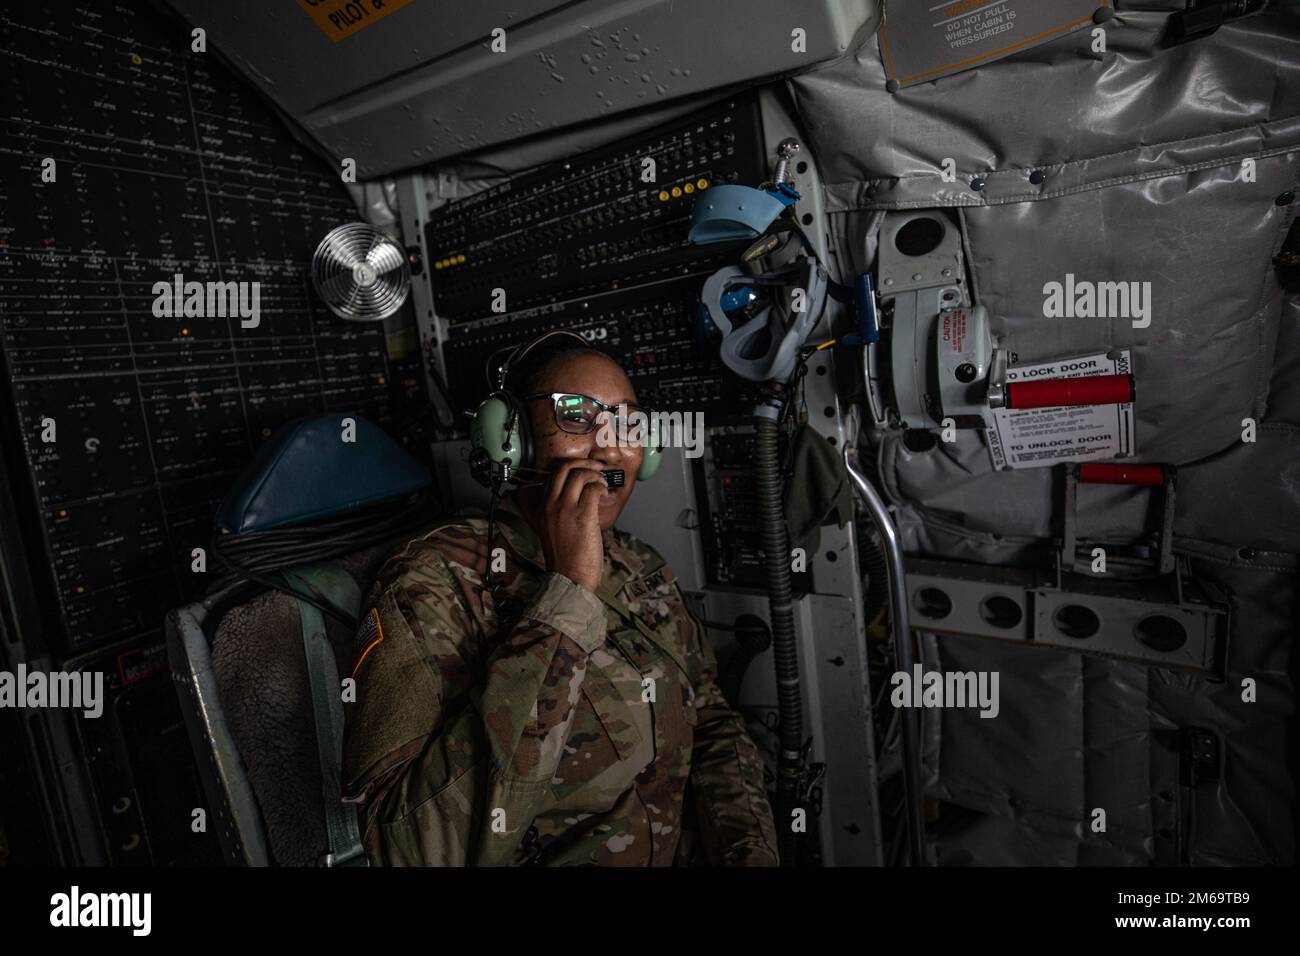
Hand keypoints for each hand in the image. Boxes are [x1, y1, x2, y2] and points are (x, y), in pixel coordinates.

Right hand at [539, 460, 606, 591]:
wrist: (569, 577)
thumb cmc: (565, 558)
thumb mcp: (551, 529)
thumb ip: (558, 510)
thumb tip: (578, 494)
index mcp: (542, 507)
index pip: (552, 474)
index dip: (571, 466)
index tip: (583, 468)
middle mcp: (551, 504)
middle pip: (564, 467)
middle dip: (584, 462)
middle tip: (596, 467)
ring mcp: (566, 509)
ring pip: (580, 475)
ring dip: (596, 475)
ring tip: (602, 484)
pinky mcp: (582, 516)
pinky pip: (593, 489)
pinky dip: (601, 487)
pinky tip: (604, 493)